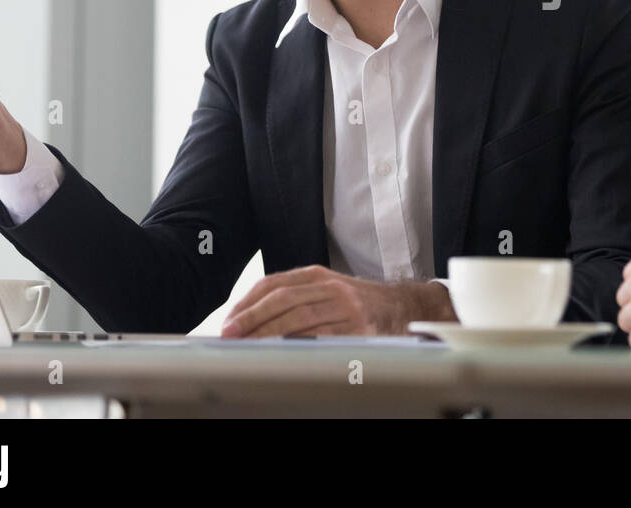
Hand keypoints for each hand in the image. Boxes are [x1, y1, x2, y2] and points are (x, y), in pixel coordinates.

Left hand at [220, 265, 454, 337]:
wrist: (404, 308)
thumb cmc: (358, 304)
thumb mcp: (327, 291)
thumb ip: (295, 299)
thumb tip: (249, 322)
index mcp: (318, 275)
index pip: (273, 284)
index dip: (247, 304)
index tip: (227, 322)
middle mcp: (331, 287)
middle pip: (282, 300)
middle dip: (251, 319)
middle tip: (229, 336)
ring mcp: (347, 308)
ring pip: (299, 319)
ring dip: (268, 335)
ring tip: (248, 348)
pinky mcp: (359, 329)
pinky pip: (323, 338)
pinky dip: (299, 347)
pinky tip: (282, 356)